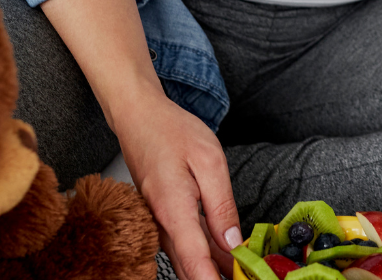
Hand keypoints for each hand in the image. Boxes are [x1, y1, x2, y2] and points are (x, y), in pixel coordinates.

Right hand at [114, 94, 241, 279]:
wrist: (138, 117)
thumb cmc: (171, 131)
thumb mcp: (209, 161)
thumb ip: (222, 205)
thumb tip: (232, 241)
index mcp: (174, 209)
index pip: (195, 261)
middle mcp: (161, 222)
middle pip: (189, 267)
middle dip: (214, 277)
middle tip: (242, 277)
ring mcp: (158, 221)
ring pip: (186, 258)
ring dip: (210, 268)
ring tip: (239, 269)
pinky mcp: (161, 217)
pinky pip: (182, 244)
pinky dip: (202, 254)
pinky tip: (223, 255)